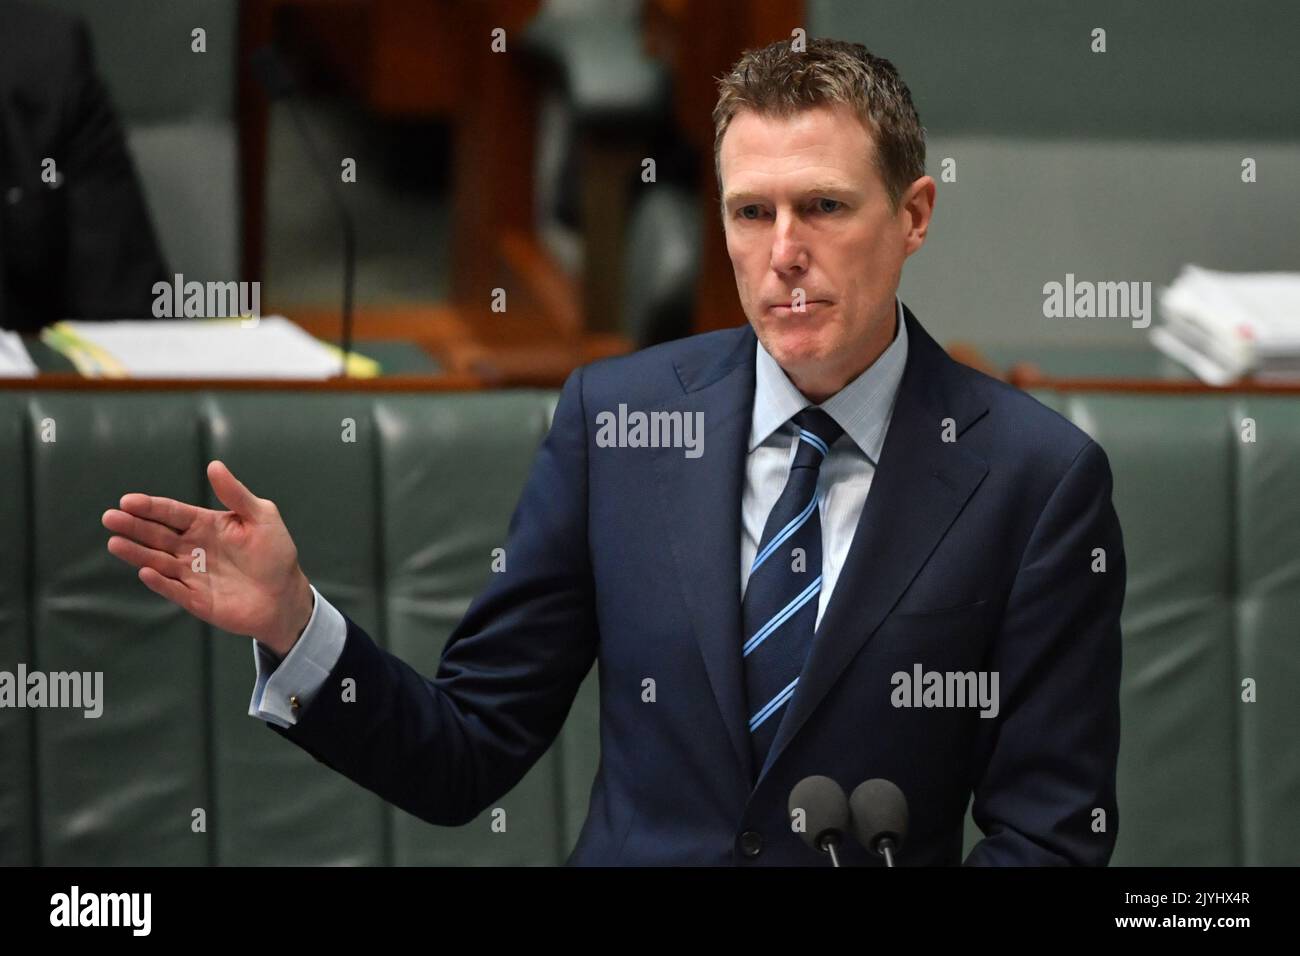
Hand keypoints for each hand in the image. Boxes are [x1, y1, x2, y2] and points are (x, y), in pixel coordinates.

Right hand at [102, 460, 314, 656]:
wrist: (285, 595)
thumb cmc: (275, 553)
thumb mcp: (262, 517)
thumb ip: (236, 494)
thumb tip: (214, 465)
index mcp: (206, 525)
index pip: (172, 513)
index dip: (150, 507)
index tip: (127, 501)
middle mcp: (193, 548)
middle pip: (158, 535)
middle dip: (134, 526)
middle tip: (110, 517)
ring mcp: (192, 574)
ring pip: (158, 561)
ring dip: (137, 553)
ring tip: (115, 542)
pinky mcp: (196, 599)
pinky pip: (174, 589)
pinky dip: (160, 582)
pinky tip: (145, 571)